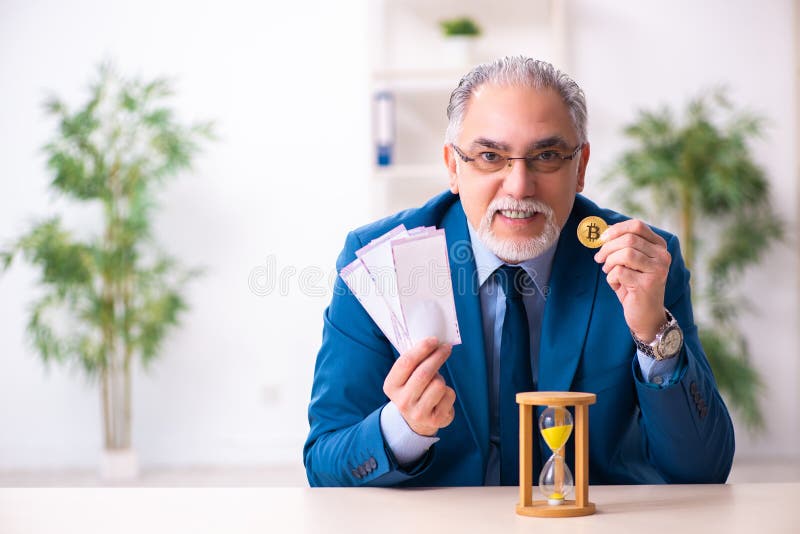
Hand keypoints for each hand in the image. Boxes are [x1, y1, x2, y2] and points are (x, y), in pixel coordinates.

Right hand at [383, 337, 455, 436]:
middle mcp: (402, 401)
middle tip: (446, 348)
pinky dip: (448, 391)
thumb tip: (433, 342)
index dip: (421, 349)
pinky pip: (449, 394)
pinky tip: (441, 397)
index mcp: (391, 386)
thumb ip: (414, 362)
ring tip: (436, 382)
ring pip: (438, 384)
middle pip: (424, 373)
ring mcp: (418, 412)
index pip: (406, 363)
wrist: (417, 421)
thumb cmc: (413, 389)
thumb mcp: (406, 378)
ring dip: (441, 378)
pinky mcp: (436, 420)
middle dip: (437, 356)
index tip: (434, 340)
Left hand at [593, 219, 670, 341]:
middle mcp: (662, 256)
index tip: (602, 238)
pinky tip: (616, 285)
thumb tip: (604, 229)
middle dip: (607, 248)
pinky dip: (611, 277)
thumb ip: (623, 245)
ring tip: (608, 271)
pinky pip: (619, 272)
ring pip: (624, 253)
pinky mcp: (648, 284)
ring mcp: (657, 270)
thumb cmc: (634, 286)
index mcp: (659, 246)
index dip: (616, 229)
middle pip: (628, 239)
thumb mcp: (630, 262)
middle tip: (599, 258)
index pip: (637, 226)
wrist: (646, 316)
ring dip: (609, 262)